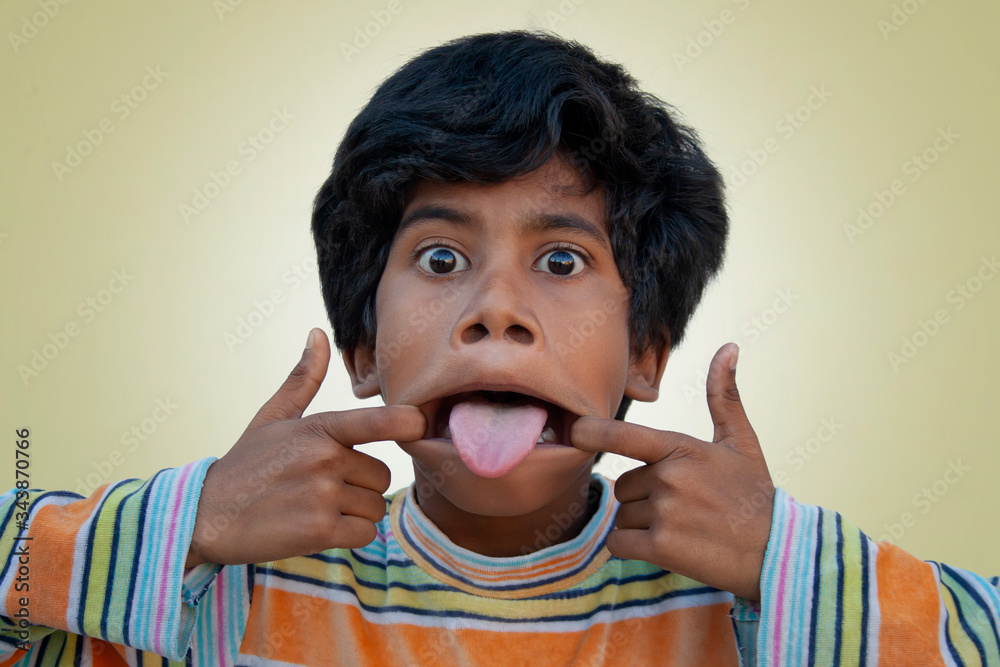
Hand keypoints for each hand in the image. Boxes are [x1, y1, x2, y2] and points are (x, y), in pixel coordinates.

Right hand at [184, 328, 425, 567]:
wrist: (206, 516)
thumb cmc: (246, 465)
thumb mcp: (272, 417)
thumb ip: (303, 378)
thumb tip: (318, 333)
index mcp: (319, 429)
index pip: (378, 421)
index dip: (408, 423)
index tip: (420, 425)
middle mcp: (325, 459)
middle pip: (382, 475)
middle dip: (363, 485)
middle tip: (326, 488)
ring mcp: (323, 495)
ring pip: (375, 506)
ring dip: (356, 513)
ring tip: (318, 508)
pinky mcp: (320, 530)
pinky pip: (365, 533)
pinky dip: (350, 535)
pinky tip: (321, 528)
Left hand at [570, 343, 772, 600]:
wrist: (777, 552)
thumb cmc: (754, 494)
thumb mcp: (741, 442)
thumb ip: (724, 396)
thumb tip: (729, 347)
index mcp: (682, 448)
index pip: (624, 436)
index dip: (592, 432)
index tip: (575, 431)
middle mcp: (669, 477)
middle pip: (623, 485)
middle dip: (642, 496)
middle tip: (681, 507)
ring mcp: (664, 512)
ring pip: (622, 515)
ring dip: (641, 524)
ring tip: (681, 527)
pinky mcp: (662, 548)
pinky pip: (620, 543)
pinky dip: (632, 547)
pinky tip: (664, 547)